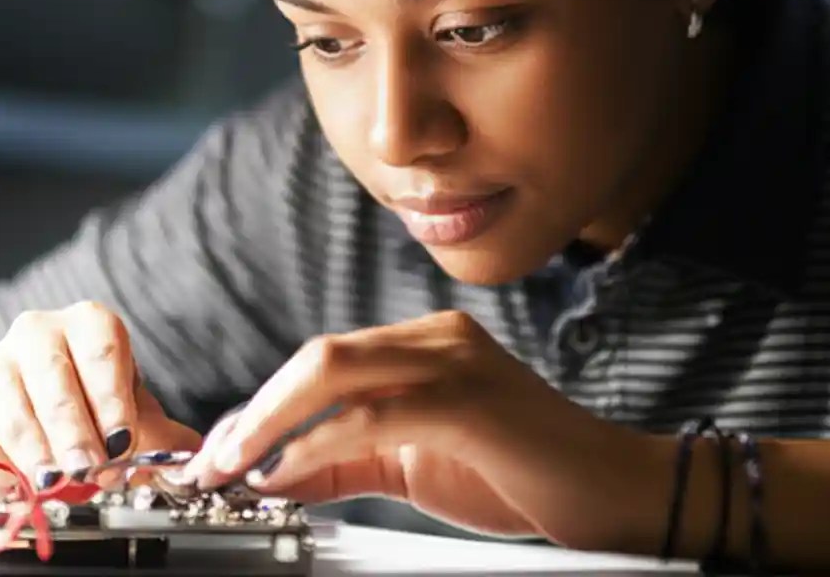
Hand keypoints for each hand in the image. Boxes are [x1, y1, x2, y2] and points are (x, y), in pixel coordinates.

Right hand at [0, 301, 200, 488]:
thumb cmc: (89, 408)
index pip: (101, 351)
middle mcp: (38, 332)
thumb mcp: (128, 416)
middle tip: (87, 469)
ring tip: (49, 481)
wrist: (34, 419)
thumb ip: (155, 434)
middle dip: (72, 429)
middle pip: (52, 374)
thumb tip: (188, 450)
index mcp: (89, 326)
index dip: (111, 398)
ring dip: (29, 443)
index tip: (121, 442)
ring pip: (4, 394)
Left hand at [186, 310, 652, 548]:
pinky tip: (288, 473)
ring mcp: (454, 360)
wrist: (614, 490)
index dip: (267, 404)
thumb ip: (349, 460)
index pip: (325, 363)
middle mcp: (436, 338)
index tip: (226, 448)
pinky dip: (317, 444)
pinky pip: (372, 414)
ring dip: (271, 422)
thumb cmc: (522, 475)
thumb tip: (278, 472)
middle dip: (258, 408)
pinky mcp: (468, 399)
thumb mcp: (417, 466)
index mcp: (426, 345)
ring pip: (335, 370)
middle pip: (319, 356)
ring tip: (235, 466)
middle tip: (215, 458)